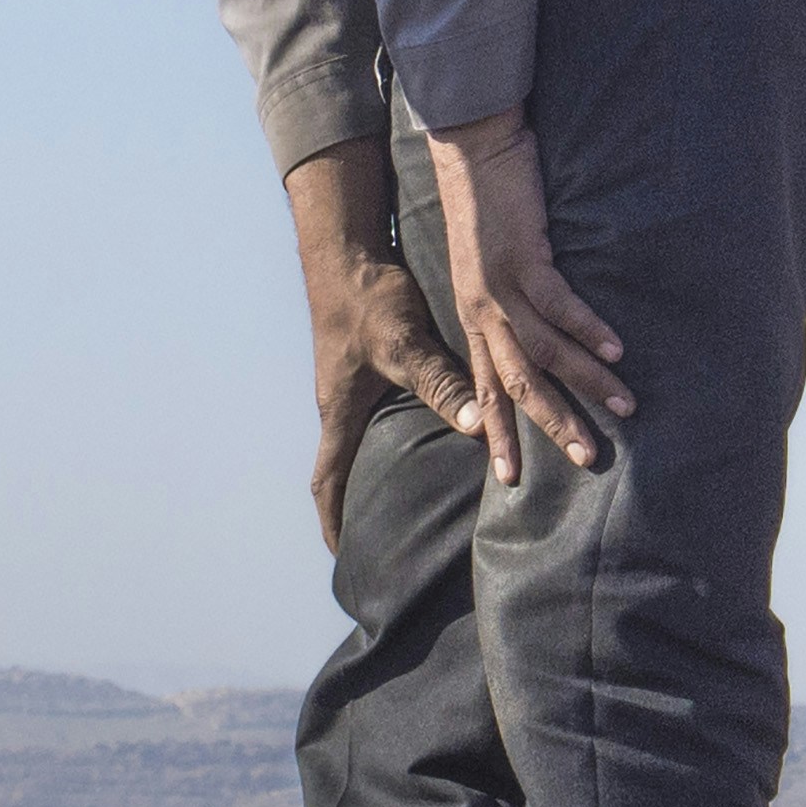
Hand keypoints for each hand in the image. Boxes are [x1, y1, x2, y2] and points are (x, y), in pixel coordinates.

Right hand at [283, 150, 475, 543]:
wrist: (347, 249)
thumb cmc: (366, 298)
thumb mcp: (404, 343)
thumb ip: (441, 383)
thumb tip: (477, 428)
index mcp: (341, 411)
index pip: (328, 481)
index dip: (334, 521)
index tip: (343, 557)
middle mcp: (342, 405)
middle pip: (344, 468)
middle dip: (358, 506)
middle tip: (383, 540)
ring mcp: (352, 385)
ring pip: (362, 441)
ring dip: (377, 470)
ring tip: (407, 502)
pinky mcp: (367, 365)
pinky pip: (377, 414)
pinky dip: (394, 435)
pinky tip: (423, 437)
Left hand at [413, 110, 623, 481]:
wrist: (471, 148)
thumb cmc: (487, 204)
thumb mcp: (488, 265)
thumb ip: (508, 301)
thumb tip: (541, 330)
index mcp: (473, 318)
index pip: (485, 389)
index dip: (498, 433)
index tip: (509, 478)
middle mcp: (482, 311)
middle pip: (518, 384)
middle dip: (553, 427)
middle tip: (588, 461)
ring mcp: (500, 286)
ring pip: (544, 351)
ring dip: (587, 384)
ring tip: (626, 408)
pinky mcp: (522, 256)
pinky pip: (560, 304)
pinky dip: (590, 329)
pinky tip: (617, 351)